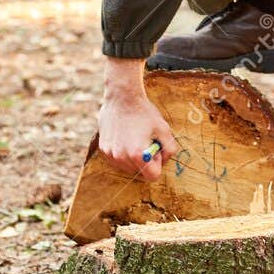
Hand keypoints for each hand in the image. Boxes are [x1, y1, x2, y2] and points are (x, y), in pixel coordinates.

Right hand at [98, 61, 177, 181]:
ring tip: (135, 137)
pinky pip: (118, 160)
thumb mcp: (165, 130)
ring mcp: (110, 154)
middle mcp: (121, 157)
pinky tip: (125, 136)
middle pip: (140, 172)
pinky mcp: (103, 149)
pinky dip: (123, 152)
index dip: (158, 163)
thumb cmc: (145, 112)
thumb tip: (163, 161)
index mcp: (138, 154)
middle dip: (146, 160)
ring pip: (128, 167)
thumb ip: (170, 150)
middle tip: (146, 140)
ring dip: (134, 157)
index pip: (152, 176)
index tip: (155, 148)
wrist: (122, 96)